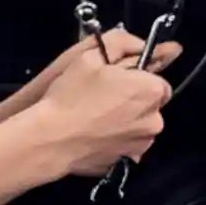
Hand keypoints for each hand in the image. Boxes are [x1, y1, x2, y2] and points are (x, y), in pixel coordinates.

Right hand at [32, 48, 172, 176]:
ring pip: (139, 126)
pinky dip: (114, 139)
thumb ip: (122, 44)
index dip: (137, 80)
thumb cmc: (71, 95)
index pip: (157, 82)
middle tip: (102, 98)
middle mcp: (155, 120)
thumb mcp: (92, 55)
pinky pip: (125, 145)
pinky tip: (93, 134)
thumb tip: (142, 45)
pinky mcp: (125, 161)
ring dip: (125, 121)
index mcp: (153, 92)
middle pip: (149, 105)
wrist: (48, 140)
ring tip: (95, 118)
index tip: (116, 82)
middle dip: (132, 100)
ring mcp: (141, 145)